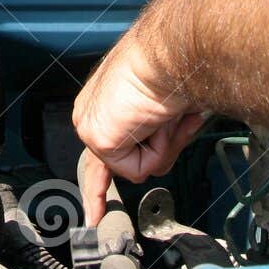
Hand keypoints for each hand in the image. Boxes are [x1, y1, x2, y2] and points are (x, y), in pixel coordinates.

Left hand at [73, 34, 206, 224]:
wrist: (173, 51)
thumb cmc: (176, 65)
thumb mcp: (167, 107)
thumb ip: (161, 131)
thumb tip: (178, 132)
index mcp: (104, 103)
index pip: (98, 153)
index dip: (97, 188)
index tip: (93, 218)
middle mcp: (91, 115)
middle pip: (127, 163)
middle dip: (160, 148)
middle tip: (170, 114)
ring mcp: (91, 128)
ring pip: (138, 167)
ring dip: (164, 145)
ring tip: (164, 112)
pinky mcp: (98, 139)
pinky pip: (137, 169)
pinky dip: (157, 149)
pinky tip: (153, 120)